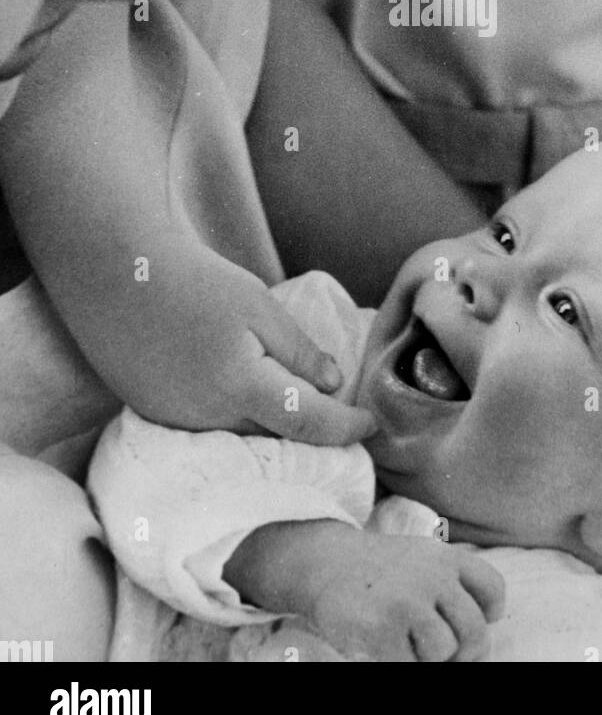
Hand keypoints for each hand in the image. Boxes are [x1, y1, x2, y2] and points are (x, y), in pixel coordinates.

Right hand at [95, 265, 374, 446]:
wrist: (118, 275)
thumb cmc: (194, 282)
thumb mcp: (259, 306)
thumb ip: (298, 351)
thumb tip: (330, 385)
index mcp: (242, 388)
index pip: (308, 424)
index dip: (345, 427)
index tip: (370, 424)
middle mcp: (208, 418)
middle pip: (275, 438)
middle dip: (312, 434)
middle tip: (344, 421)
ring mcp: (177, 423)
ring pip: (242, 437)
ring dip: (274, 431)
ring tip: (303, 416)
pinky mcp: (156, 416)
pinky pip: (209, 430)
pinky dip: (237, 422)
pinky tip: (250, 405)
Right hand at [226, 522, 505, 661]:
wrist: (325, 563)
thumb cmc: (379, 572)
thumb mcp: (421, 561)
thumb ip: (451, 590)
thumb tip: (476, 649)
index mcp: (446, 558)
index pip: (493, 590)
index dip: (488, 614)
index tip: (468, 621)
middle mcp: (433, 576)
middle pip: (476, 632)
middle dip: (464, 652)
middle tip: (442, 653)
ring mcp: (408, 602)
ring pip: (445, 651)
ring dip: (428, 657)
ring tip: (407, 643)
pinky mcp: (383, 629)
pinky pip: (410, 665)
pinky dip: (399, 661)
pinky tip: (384, 644)